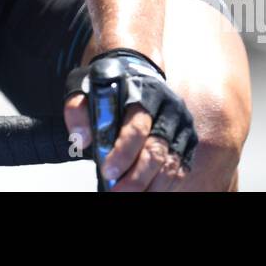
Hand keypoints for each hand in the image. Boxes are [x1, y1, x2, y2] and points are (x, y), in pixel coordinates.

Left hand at [64, 50, 197, 190]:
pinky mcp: (187, 138)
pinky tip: (149, 191)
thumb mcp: (86, 85)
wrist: (137, 69)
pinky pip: (180, 168)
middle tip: (118, 192)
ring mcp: (181, 124)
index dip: (123, 153)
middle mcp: (168, 108)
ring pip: (171, 163)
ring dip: (152, 186)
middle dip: (137, 178)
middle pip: (156, 150)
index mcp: (142, 93)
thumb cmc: (110, 84)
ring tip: (132, 196)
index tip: (107, 171)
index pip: (137, 128)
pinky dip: (166, 185)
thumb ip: (78, 109)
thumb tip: (82, 139)